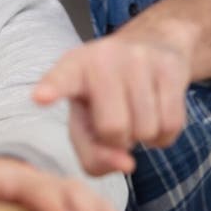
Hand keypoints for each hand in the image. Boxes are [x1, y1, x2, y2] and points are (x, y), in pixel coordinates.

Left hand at [34, 36, 190, 175]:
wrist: (153, 45)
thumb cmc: (107, 93)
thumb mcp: (87, 120)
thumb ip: (94, 155)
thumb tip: (126, 165)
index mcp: (72, 68)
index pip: (60, 79)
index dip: (52, 89)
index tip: (40, 97)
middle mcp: (102, 58)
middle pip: (113, 129)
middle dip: (118, 140)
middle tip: (117, 120)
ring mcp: (138, 59)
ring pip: (146, 130)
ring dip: (143, 136)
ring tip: (135, 112)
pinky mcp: (169, 67)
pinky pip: (170, 126)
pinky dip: (163, 135)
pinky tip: (155, 113)